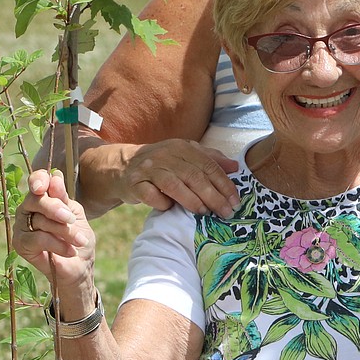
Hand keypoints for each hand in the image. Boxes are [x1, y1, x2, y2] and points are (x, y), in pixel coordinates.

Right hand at [13, 169, 98, 307]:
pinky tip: (69, 250)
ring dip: (65, 231)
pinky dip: (57, 244)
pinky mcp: (20, 243)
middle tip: (72, 219)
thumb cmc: (78, 240)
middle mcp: (29, 209)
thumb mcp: (76, 216)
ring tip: (80, 241)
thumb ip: (64, 199)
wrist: (80, 267)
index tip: (44, 185)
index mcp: (44, 198)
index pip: (37, 181)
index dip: (39, 179)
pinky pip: (37, 238)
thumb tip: (55, 177)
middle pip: (35, 199)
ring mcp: (22, 226)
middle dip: (56, 208)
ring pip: (39, 220)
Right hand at [116, 139, 240, 217]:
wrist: (123, 166)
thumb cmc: (163, 164)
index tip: (235, 201)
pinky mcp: (134, 183)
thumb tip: (236, 167)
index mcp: (182, 147)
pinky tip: (170, 208)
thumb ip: (211, 159)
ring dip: (192, 201)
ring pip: (174, 185)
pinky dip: (162, 203)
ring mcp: (148, 169)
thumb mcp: (186, 155)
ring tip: (204, 213)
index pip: (208, 165)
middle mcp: (165, 155)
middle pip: (194, 176)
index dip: (224, 184)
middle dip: (213, 196)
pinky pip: (151, 196)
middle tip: (225, 212)